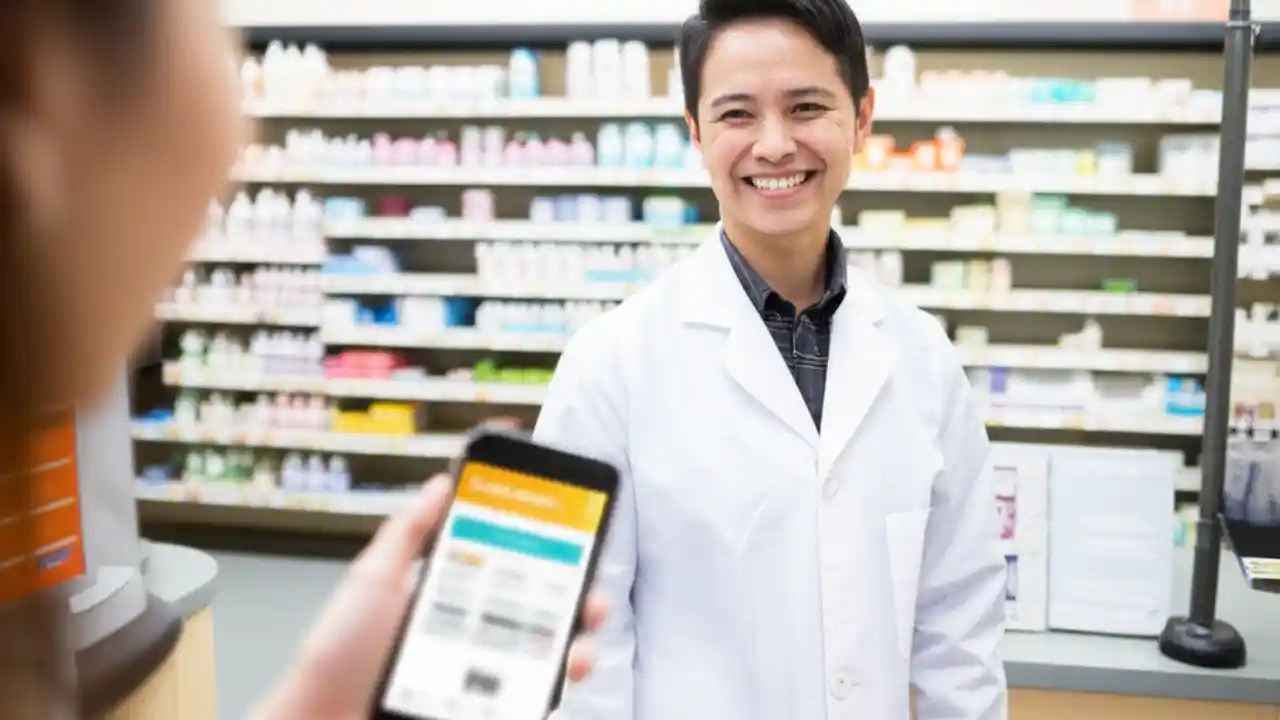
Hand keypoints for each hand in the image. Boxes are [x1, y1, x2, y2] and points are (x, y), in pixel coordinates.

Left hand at [254, 474, 610, 718]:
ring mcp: (481, 676)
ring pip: (546, 653)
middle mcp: (469, 636)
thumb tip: (440, 484)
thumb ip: (407, 533)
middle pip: (536, 609)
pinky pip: (535, 695)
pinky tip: (565, 670)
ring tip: (584, 632)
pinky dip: (559, 682)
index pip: (502, 566)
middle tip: (588, 585)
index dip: (539, 548)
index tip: (566, 530)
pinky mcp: (492, 707)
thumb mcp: (372, 581)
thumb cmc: (336, 661)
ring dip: (577, 639)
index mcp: (446, 599)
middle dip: (573, 593)